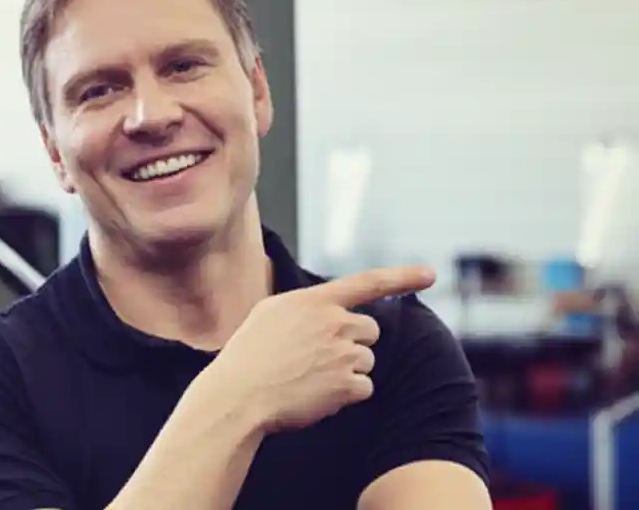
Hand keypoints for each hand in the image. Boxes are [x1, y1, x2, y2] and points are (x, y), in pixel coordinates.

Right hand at [198, 265, 436, 433]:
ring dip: (348, 370)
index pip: (366, 283)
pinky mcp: (347, 385)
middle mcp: (333, 322)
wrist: (238, 395)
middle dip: (353, 343)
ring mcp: (342, 353)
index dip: (402, 277)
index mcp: (314, 301)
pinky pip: (365, 388)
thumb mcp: (269, 313)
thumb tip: (327, 308)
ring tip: (310, 377)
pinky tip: (317, 394)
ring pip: (367, 360)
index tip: (431, 274)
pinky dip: (347, 394)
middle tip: (320, 357)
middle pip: (370, 330)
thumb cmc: (248, 355)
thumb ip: (304, 306)